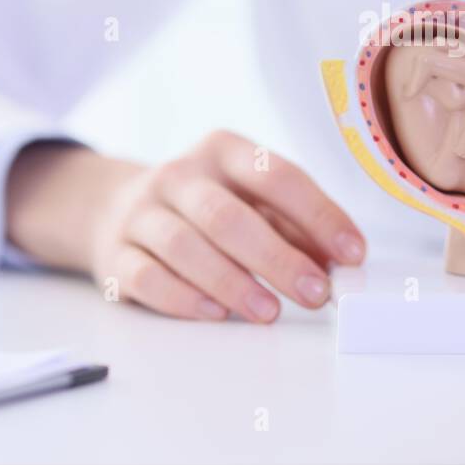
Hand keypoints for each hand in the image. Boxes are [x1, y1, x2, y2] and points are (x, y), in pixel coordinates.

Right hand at [6, 131, 365, 322]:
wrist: (112, 208)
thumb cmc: (206, 207)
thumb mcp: (251, 201)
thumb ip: (294, 227)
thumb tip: (338, 263)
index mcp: (223, 151)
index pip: (277, 176)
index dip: (319, 214)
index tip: (352, 253)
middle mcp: (179, 175)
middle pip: (228, 215)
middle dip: (278, 258)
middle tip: (315, 294)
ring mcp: (140, 212)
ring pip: (184, 246)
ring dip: (233, 282)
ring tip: (270, 312)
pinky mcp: (113, 253)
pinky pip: (146, 276)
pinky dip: (182, 297)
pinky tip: (215, 314)